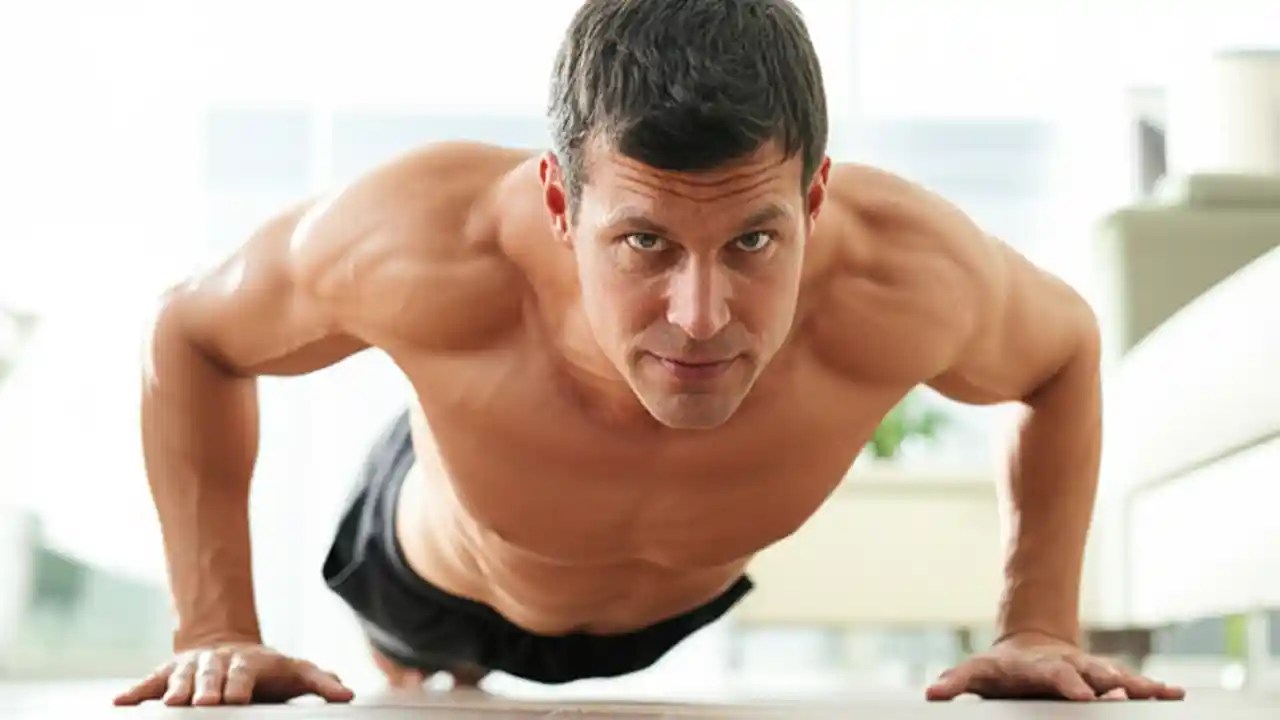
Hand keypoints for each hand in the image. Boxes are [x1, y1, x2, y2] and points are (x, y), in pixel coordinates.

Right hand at [112, 642, 354, 706]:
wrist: (234, 647)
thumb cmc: (271, 670)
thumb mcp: (298, 673)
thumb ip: (321, 683)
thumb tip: (348, 695)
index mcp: (249, 663)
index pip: (243, 675)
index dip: (239, 686)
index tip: (236, 699)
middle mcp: (218, 662)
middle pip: (210, 674)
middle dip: (205, 688)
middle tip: (201, 703)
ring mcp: (192, 667)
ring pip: (180, 677)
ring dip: (172, 691)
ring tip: (166, 706)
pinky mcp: (170, 674)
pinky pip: (150, 683)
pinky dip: (135, 692)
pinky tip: (119, 704)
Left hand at [926, 631, 1185, 701]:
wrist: (1028, 646)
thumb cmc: (1000, 669)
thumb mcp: (976, 673)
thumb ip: (957, 682)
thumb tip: (932, 694)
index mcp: (1039, 668)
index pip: (1054, 675)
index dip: (1067, 683)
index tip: (1082, 695)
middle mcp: (1069, 666)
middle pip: (1091, 672)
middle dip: (1108, 682)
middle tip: (1123, 693)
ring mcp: (1090, 671)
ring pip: (1117, 676)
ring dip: (1137, 685)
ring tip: (1160, 694)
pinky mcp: (1105, 678)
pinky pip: (1132, 683)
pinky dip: (1153, 687)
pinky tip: (1175, 695)